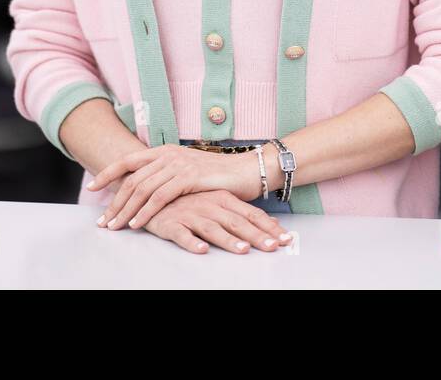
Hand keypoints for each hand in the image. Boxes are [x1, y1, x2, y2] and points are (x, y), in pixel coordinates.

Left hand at [89, 144, 262, 230]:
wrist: (246, 170)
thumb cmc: (218, 175)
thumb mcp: (188, 171)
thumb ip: (167, 175)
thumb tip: (147, 188)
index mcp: (166, 151)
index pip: (129, 160)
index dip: (108, 173)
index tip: (92, 187)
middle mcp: (169, 154)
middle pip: (132, 179)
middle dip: (114, 201)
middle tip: (103, 221)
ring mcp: (179, 164)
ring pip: (142, 189)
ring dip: (125, 210)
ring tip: (115, 226)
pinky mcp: (189, 177)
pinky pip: (160, 197)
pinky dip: (145, 211)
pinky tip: (137, 223)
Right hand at [141, 190, 292, 254]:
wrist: (153, 190)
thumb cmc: (190, 200)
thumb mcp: (218, 202)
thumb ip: (241, 214)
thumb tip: (271, 225)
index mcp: (224, 199)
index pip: (252, 214)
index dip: (269, 227)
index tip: (287, 239)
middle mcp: (210, 205)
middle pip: (237, 222)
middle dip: (257, 236)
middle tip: (273, 247)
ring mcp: (191, 214)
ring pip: (213, 228)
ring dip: (229, 240)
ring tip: (243, 250)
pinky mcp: (171, 224)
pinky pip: (182, 234)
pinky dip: (192, 242)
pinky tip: (202, 249)